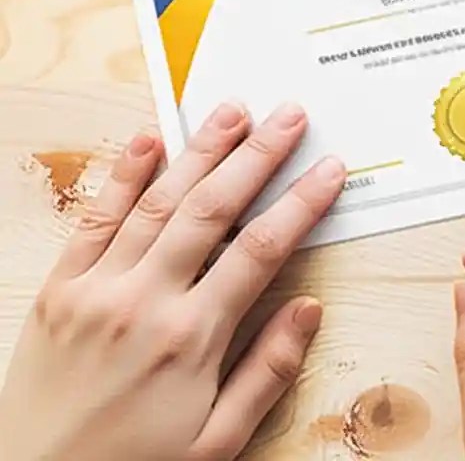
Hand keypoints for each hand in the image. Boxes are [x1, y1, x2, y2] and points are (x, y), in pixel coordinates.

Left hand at [0, 102, 345, 460]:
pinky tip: (148, 142)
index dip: (302, 202)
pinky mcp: (59, 290)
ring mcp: (96, 290)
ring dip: (200, 151)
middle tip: (289, 115)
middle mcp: (144, 301)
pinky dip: (123, 176)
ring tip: (233, 111)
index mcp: (192, 339)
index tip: (330, 169)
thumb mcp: (218, 440)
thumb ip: (267, 371)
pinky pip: (95, 220)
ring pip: (158, 202)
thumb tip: (310, 308)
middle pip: (214, 209)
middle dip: (257, 155)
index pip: (262, 249)